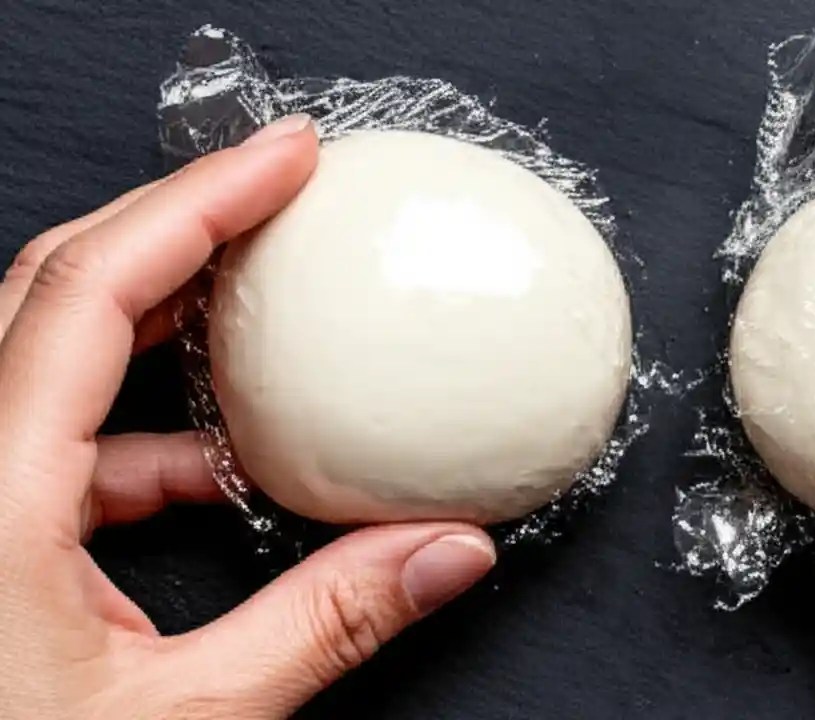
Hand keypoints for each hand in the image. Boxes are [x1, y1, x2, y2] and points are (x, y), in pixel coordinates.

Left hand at [0, 115, 495, 718]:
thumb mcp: (183, 719)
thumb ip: (324, 625)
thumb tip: (449, 553)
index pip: (93, 291)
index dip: (197, 205)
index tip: (284, 158)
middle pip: (58, 285)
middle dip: (180, 230)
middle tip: (279, 197)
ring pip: (49, 355)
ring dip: (163, 334)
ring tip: (264, 331)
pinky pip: (52, 437)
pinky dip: (139, 436)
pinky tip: (211, 472)